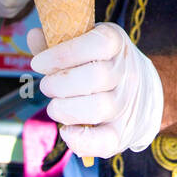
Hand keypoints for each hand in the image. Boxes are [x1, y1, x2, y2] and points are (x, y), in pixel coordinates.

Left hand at [27, 22, 163, 159]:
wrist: (142, 93)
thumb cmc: (102, 64)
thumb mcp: (85, 44)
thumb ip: (57, 41)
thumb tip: (34, 36)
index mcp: (117, 44)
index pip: (100, 43)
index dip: (64, 54)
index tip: (38, 63)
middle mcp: (128, 72)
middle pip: (97, 76)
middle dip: (60, 83)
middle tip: (46, 86)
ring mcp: (127, 104)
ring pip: (100, 107)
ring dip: (66, 109)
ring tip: (55, 106)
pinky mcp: (123, 132)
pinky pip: (106, 141)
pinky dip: (82, 140)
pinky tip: (66, 132)